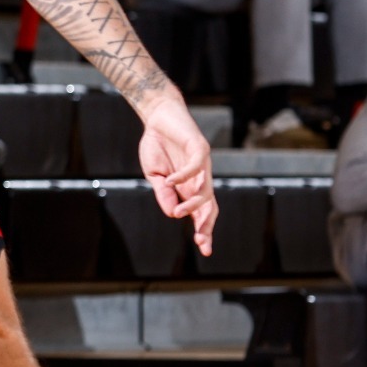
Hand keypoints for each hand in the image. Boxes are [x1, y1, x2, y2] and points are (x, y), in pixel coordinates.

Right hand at [138, 93, 216, 255]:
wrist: (158, 117)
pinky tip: (169, 181)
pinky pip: (195, 166)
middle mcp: (200, 179)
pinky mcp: (199, 148)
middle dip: (207, 226)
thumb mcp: (155, 176)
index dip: (204, 230)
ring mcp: (202, 165)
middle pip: (210, 207)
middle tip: (202, 242)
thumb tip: (171, 214)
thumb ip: (164, 194)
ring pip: (206, 191)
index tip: (204, 249)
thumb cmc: (158, 145)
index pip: (201, 213)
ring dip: (193, 205)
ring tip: (178, 212)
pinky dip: (183, 176)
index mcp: (188, 188)